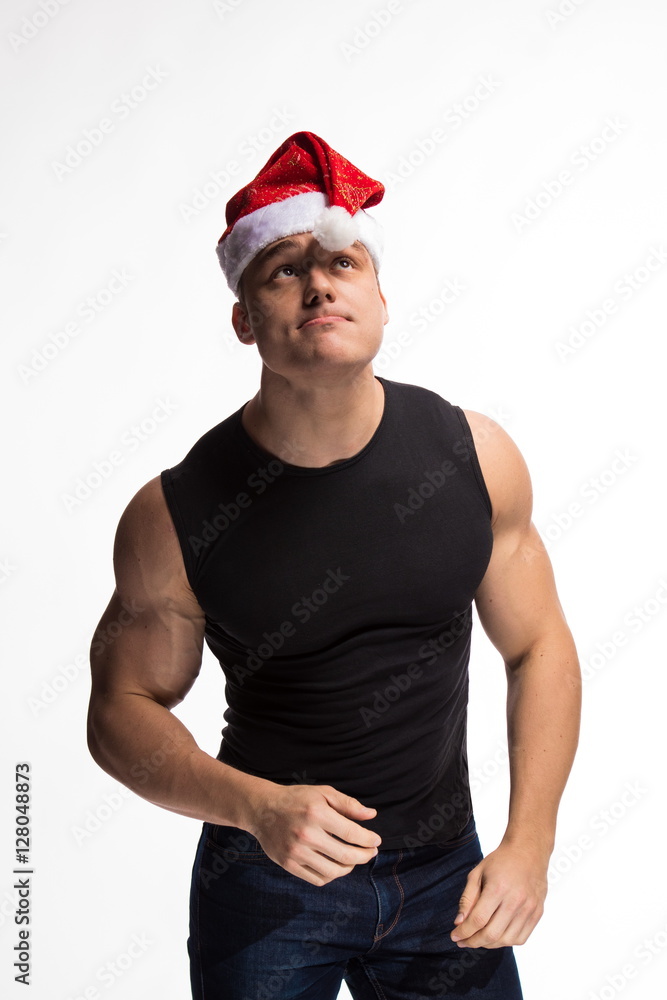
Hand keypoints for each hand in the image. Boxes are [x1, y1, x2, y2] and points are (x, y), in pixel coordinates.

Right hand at [247, 783, 381, 885]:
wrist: (262, 809)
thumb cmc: (296, 799)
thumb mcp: (322, 793)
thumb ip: (348, 804)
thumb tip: (371, 815)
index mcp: (317, 813)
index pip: (351, 833)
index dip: (368, 840)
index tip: (376, 841)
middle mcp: (307, 834)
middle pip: (345, 855)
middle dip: (364, 856)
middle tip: (371, 853)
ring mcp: (296, 852)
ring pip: (333, 871)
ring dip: (349, 868)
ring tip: (354, 860)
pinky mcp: (289, 864)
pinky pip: (318, 879)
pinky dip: (332, 875)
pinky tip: (336, 866)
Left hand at [449, 841, 548, 947]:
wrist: (528, 851)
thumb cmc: (499, 861)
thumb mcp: (477, 874)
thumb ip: (467, 899)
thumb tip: (459, 923)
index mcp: (498, 888)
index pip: (478, 920)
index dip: (464, 932)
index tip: (454, 936)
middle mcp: (516, 900)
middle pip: (492, 934)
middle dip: (473, 942)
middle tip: (463, 941)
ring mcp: (529, 908)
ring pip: (506, 940)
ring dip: (488, 944)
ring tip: (477, 939)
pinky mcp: (537, 913)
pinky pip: (520, 938)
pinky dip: (506, 942)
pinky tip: (496, 936)